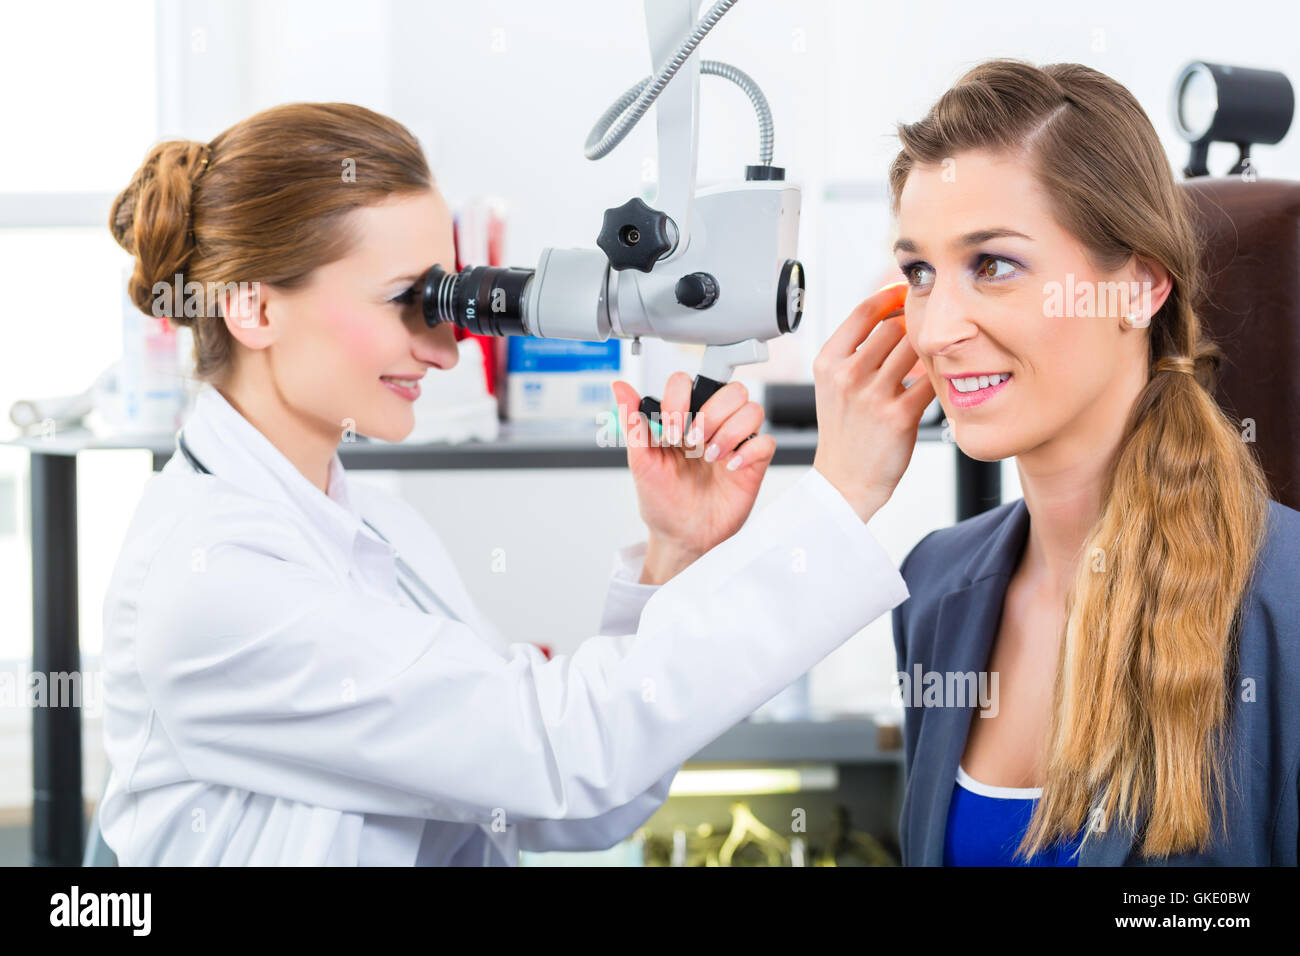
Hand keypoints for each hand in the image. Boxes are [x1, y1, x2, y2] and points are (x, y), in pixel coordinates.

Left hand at [611, 374, 776, 583]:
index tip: (669, 429)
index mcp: (684, 419)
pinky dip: (749, 452)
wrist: (680, 536)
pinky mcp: (752, 464)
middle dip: (711, 414)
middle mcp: (712, 425)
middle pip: (731, 390)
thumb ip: (633, 423)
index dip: (680, 398)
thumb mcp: (641, 462)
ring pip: (752, 410)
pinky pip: (766, 442)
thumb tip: (619, 387)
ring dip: (730, 432)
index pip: (689, 383)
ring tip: (711, 456)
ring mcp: (734, 443)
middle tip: (694, 441)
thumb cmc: (662, 499)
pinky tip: (730, 467)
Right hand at [812, 282, 935, 521]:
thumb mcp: (834, 385)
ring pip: (915, 349)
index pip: (865, 311)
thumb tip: (893, 313)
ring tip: (934, 355)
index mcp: (828, 362)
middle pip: (894, 327)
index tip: (908, 292)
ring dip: (929, 349)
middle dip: (915, 325)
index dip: (892, 295)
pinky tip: (940, 378)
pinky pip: (930, 380)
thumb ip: (856, 350)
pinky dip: (939, 375)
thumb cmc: (845, 432)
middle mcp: (847, 376)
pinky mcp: (899, 416)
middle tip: (928, 331)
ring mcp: (872, 396)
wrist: (844, 481)